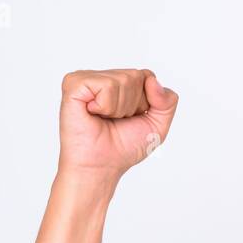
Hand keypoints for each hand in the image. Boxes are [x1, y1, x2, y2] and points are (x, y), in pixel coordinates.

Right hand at [57, 68, 178, 180]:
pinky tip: (93, 113)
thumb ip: (168, 101)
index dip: (146, 102)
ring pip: (123, 80)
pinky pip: (107, 85)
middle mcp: (102, 77)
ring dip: (119, 108)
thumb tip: (152, 79)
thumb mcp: (157, 125)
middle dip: (132, 105)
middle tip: (115, 120)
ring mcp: (86, 78)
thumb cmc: (123, 147)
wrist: (101, 166)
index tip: (130, 118)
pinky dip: (107, 106)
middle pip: (136, 76)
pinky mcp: (74, 83)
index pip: (147, 76)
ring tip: (104, 119)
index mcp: (119, 83)